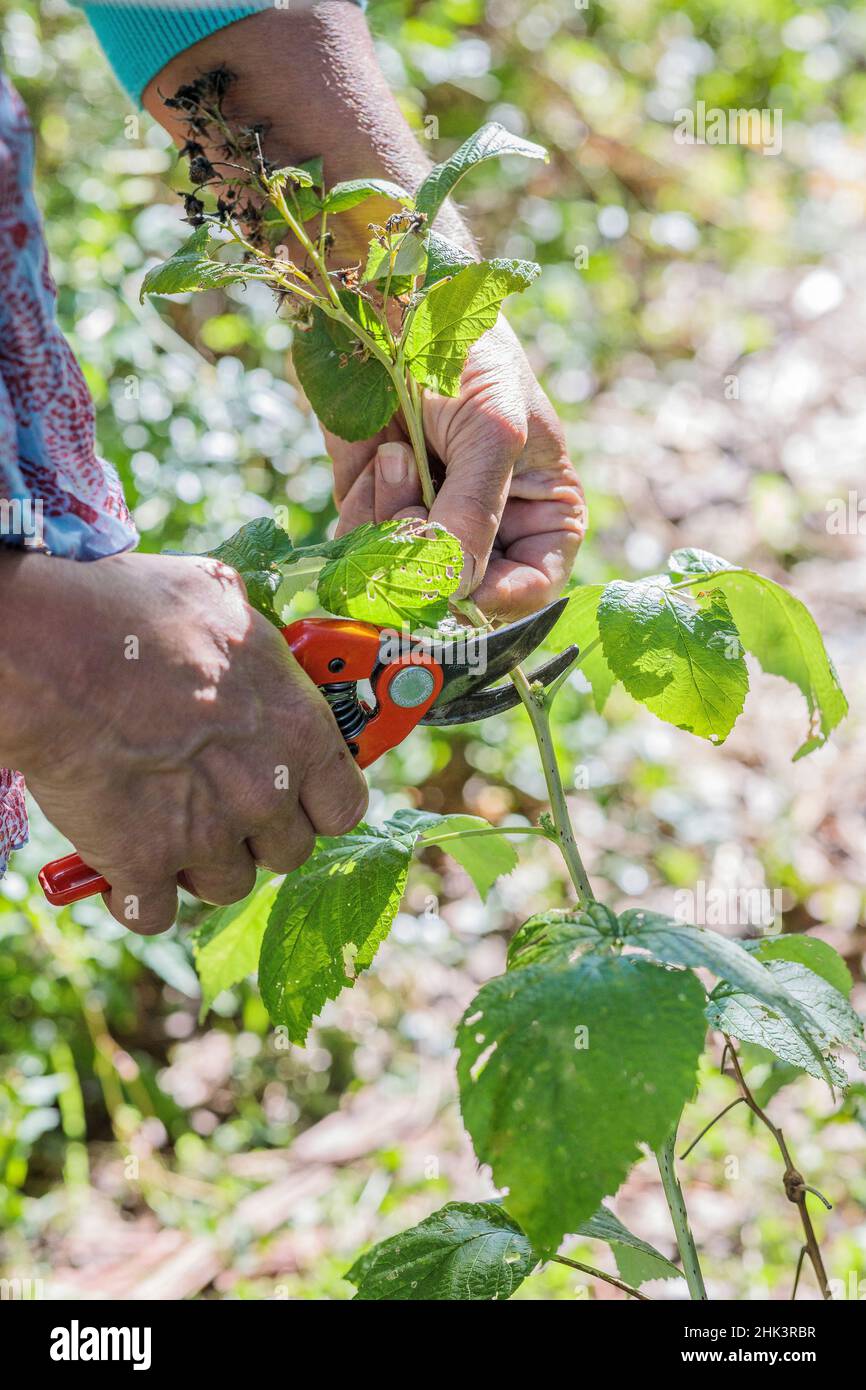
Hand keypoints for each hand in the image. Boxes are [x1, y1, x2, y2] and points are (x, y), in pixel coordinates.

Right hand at [8, 552, 367, 933]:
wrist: (59, 653)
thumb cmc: (138, 612)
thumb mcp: (224, 604)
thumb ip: (254, 647)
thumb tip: (250, 640)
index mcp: (301, 731)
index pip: (345, 806)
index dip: (317, 804)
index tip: (293, 794)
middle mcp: (266, 792)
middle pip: (288, 852)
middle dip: (256, 834)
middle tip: (216, 801)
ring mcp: (208, 835)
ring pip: (227, 886)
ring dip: (199, 865)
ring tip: (165, 823)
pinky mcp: (143, 865)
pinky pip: (152, 913)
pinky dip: (133, 896)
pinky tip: (118, 864)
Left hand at [329, 318, 586, 618]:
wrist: (390, 300)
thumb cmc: (468, 352)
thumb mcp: (493, 431)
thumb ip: (477, 514)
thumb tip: (452, 588)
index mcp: (543, 512)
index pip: (531, 589)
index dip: (497, 600)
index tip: (460, 587)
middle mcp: (487, 527)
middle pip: (458, 593)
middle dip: (430, 559)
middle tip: (417, 514)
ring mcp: (428, 518)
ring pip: (401, 574)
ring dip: (391, 520)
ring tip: (399, 453)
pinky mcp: (374, 504)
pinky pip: (359, 543)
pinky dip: (362, 503)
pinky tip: (376, 453)